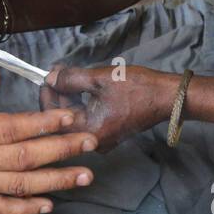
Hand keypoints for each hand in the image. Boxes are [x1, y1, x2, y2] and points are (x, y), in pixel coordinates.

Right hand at [0, 69, 96, 213]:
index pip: (13, 128)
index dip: (45, 123)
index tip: (69, 115)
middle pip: (25, 158)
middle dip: (62, 150)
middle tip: (90, 141)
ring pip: (19, 185)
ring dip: (55, 181)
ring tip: (84, 175)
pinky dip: (24, 209)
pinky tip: (47, 205)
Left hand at [41, 65, 171, 151]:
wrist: (168, 97)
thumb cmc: (136, 88)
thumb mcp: (99, 79)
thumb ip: (70, 79)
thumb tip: (49, 79)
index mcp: (88, 131)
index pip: (53, 117)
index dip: (47, 94)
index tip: (46, 76)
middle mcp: (93, 142)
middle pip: (63, 119)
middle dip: (58, 93)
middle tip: (57, 71)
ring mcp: (103, 139)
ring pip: (75, 119)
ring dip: (69, 97)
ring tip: (67, 74)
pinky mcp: (110, 133)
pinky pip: (88, 119)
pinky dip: (82, 103)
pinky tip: (81, 86)